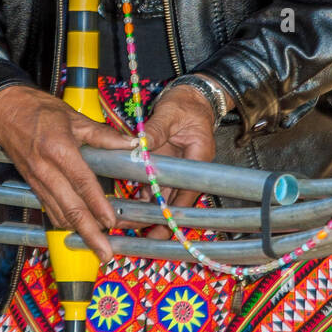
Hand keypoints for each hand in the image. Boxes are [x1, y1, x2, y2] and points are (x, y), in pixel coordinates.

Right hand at [0, 85, 133, 263]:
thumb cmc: (40, 111)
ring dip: (78, 233)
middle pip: (71, 209)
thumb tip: (132, 144)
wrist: (4, 111)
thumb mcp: (75, 117)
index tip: (112, 222)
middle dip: (90, 234)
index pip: (83, 183)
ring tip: (97, 247)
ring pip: (59, 214)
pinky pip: (50, 210)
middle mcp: (47, 170)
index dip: (98, 205)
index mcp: (60, 150)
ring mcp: (37, 181)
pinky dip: (64, 223)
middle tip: (105, 253)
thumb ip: (104, 135)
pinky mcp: (32, 186)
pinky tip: (77, 231)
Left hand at [136, 84, 218, 239]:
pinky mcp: (167, 163)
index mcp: (199, 157)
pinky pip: (157, 183)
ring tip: (133, 224)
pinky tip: (132, 204)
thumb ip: (156, 129)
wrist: (191, 95)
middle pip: (177, 199)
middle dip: (162, 218)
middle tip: (147, 235)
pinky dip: (145, 194)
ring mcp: (179, 167)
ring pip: (166, 195)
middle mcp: (190, 167)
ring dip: (151, 209)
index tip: (164, 224)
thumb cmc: (186, 103)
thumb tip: (140, 143)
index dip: (176, 210)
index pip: (188, 190)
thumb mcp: (170, 113)